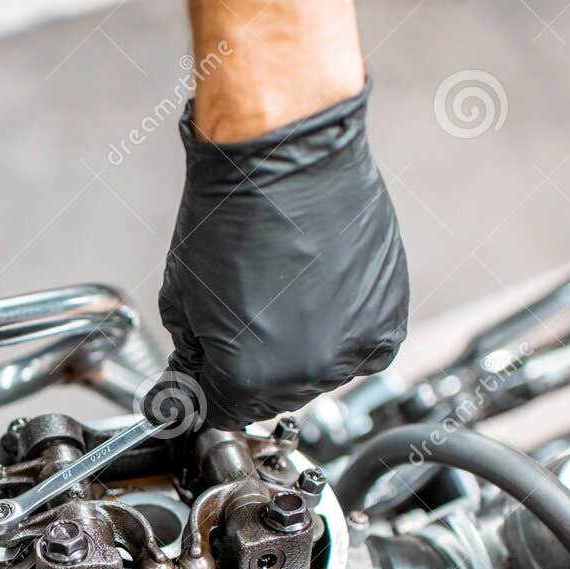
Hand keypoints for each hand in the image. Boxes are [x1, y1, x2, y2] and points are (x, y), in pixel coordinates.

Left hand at [159, 83, 408, 429]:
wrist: (286, 156)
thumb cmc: (231, 214)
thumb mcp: (183, 300)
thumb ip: (188, 360)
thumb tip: (183, 393)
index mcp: (247, 376)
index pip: (219, 411)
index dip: (204, 391)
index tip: (198, 375)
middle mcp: (306, 373)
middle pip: (267, 399)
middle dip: (246, 369)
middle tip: (239, 317)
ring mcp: (352, 348)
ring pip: (314, 375)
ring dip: (294, 352)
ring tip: (281, 295)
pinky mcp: (386, 320)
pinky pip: (357, 351)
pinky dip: (336, 333)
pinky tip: (316, 294)